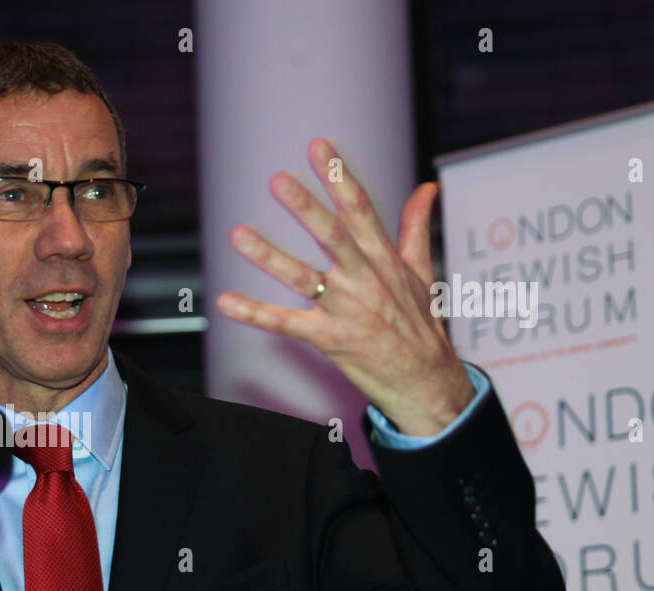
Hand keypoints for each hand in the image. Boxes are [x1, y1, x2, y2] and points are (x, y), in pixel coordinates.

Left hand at [216, 138, 475, 436]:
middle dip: (307, 207)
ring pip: (304, 279)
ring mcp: (347, 311)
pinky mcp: (330, 340)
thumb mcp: (421, 271)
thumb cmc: (420, 325)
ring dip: (270, 257)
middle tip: (278, 180)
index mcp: (384, 259)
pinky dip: (256, 314)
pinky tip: (227, 302)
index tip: (319, 147)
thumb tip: (426, 188)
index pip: (360, 210)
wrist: (426, 382)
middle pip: (333, 237)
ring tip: (239, 235)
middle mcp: (366, 280)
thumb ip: (415, 226)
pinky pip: (287, 325)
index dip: (338, 177)